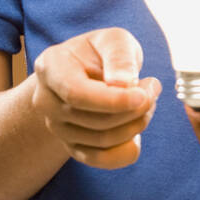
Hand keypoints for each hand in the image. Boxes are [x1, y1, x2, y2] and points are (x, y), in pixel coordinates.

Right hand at [31, 27, 161, 168]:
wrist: (84, 72)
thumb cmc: (99, 53)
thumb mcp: (113, 39)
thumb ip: (119, 56)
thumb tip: (124, 84)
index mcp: (50, 68)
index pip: (77, 94)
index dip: (114, 100)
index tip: (143, 95)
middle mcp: (46, 101)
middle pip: (95, 120)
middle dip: (135, 109)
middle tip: (152, 88)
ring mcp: (57, 127)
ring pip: (102, 141)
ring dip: (136, 123)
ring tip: (147, 100)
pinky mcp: (71, 147)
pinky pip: (102, 160)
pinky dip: (128, 149)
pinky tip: (137, 129)